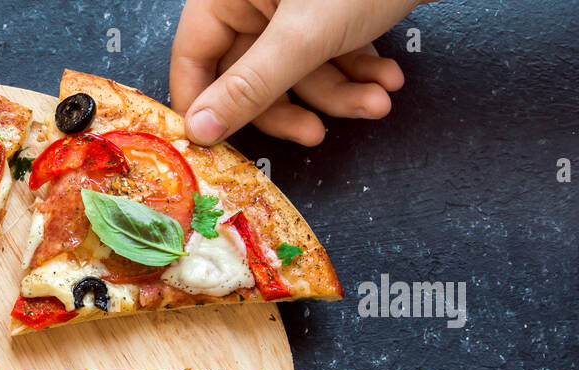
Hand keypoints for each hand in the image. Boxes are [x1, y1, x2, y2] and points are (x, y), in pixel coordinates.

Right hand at [170, 0, 421, 145]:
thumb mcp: (304, 36)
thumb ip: (250, 87)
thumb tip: (200, 131)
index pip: (193, 58)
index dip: (204, 105)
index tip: (216, 145)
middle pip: (249, 76)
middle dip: (296, 106)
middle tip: (315, 133)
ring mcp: (292, 7)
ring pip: (297, 73)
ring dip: (339, 95)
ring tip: (376, 102)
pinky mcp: (328, 12)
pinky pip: (327, 58)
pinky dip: (357, 74)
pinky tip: (385, 79)